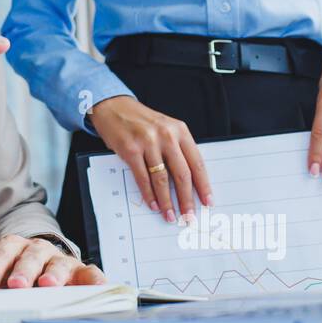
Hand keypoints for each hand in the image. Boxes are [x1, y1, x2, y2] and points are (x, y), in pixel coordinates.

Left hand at [0, 236, 105, 288]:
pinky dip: (94, 279)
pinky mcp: (81, 273)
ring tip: (48, 285)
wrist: (40, 268)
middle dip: (22, 271)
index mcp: (13, 246)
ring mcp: (60, 260)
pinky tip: (97, 286)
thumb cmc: (10, 270)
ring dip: (54, 273)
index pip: (1, 253)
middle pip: (30, 257)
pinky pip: (90, 273)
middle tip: (15, 286)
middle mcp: (37, 250)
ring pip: (58, 263)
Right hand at [88, 95, 212, 222]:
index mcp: (180, 130)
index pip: (196, 162)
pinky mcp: (130, 149)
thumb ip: (177, 149)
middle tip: (188, 215)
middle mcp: (166, 135)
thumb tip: (188, 182)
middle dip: (186, 199)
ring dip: (166, 201)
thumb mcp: (165, 128)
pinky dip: (148, 194)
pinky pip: (142, 177)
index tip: (207, 201)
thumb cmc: (140, 120)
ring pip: (162, 179)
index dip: (203, 185)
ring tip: (170, 215)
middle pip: (182, 174)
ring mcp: (148, 142)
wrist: (113, 106)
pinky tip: (153, 204)